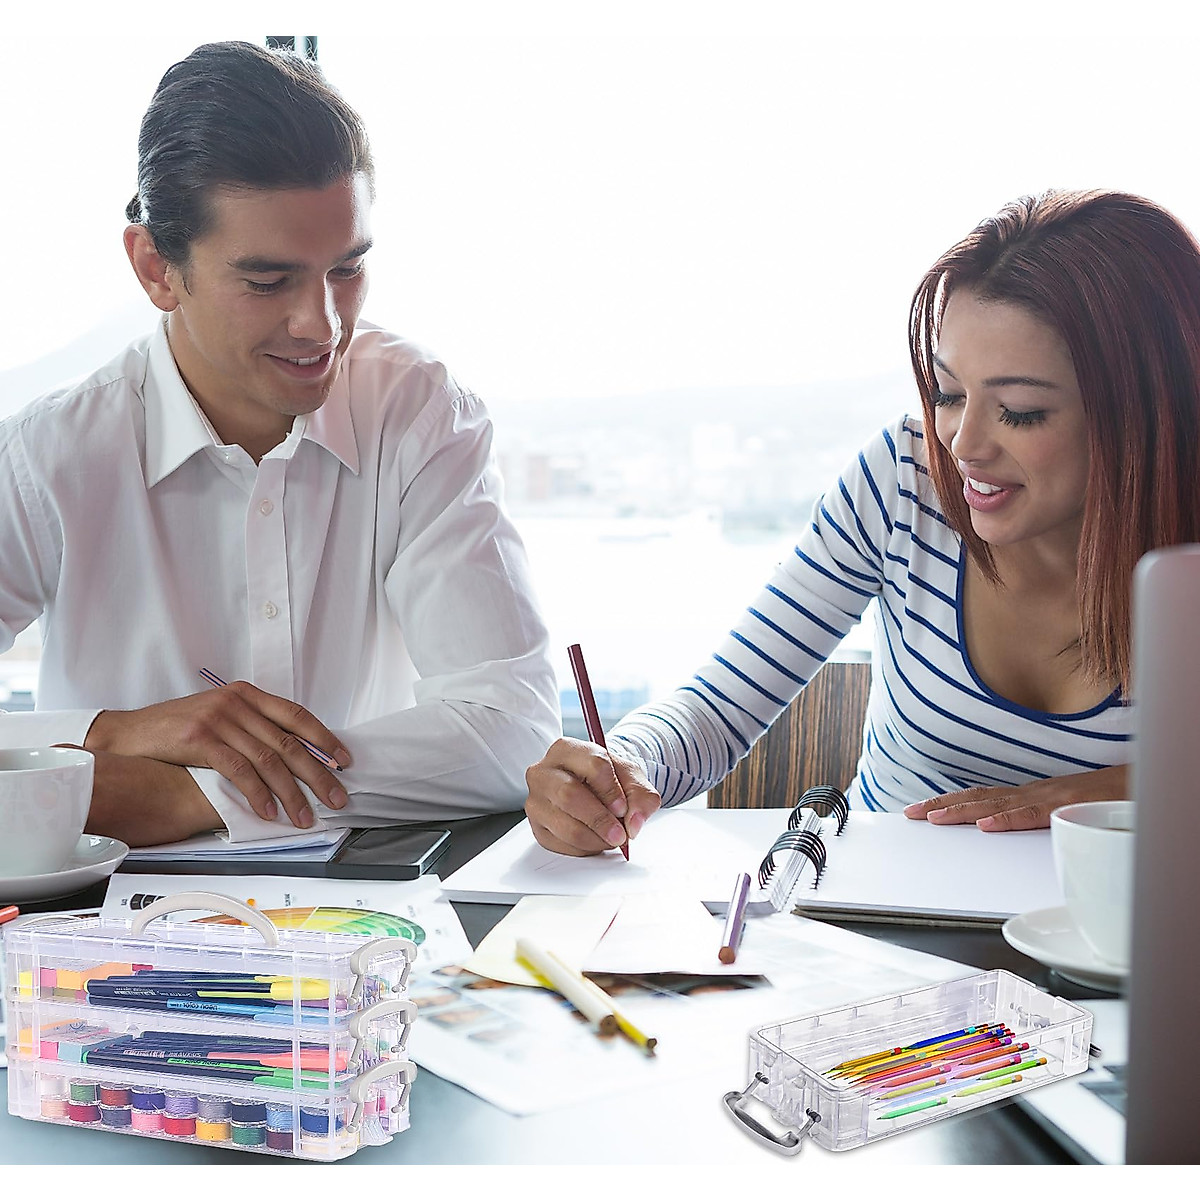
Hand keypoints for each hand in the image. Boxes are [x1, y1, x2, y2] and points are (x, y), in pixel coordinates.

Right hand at [84, 681, 351, 829]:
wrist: (128, 734)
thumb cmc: (175, 729)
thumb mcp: (218, 716)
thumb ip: (251, 727)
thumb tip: (291, 754)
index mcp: (246, 694)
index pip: (296, 715)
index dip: (324, 738)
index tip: (344, 760)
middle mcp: (237, 702)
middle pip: (289, 742)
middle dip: (318, 774)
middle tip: (337, 797)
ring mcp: (219, 719)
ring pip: (269, 760)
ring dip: (291, 793)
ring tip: (304, 816)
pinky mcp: (201, 738)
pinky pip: (240, 770)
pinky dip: (258, 794)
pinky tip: (269, 811)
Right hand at [525, 737, 661, 855]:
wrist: (592, 790)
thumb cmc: (606, 779)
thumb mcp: (630, 778)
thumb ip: (641, 796)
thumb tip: (635, 822)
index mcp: (566, 749)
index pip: (593, 765)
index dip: (612, 790)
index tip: (623, 807)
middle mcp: (543, 772)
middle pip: (570, 795)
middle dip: (601, 820)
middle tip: (620, 834)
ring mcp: (536, 800)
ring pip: (565, 825)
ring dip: (595, 839)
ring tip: (611, 838)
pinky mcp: (536, 826)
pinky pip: (560, 844)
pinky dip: (584, 849)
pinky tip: (595, 840)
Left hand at [903, 765, 1129, 830]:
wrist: (1142, 785)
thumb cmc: (1107, 800)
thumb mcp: (1064, 812)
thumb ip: (1037, 819)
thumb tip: (1005, 829)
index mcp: (1030, 795)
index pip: (982, 797)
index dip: (950, 802)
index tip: (920, 810)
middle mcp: (1033, 792)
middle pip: (979, 797)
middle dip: (942, 806)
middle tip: (909, 815)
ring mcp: (1049, 797)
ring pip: (998, 803)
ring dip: (962, 810)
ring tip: (933, 818)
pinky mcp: (1068, 805)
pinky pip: (1034, 814)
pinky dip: (1009, 818)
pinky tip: (987, 825)